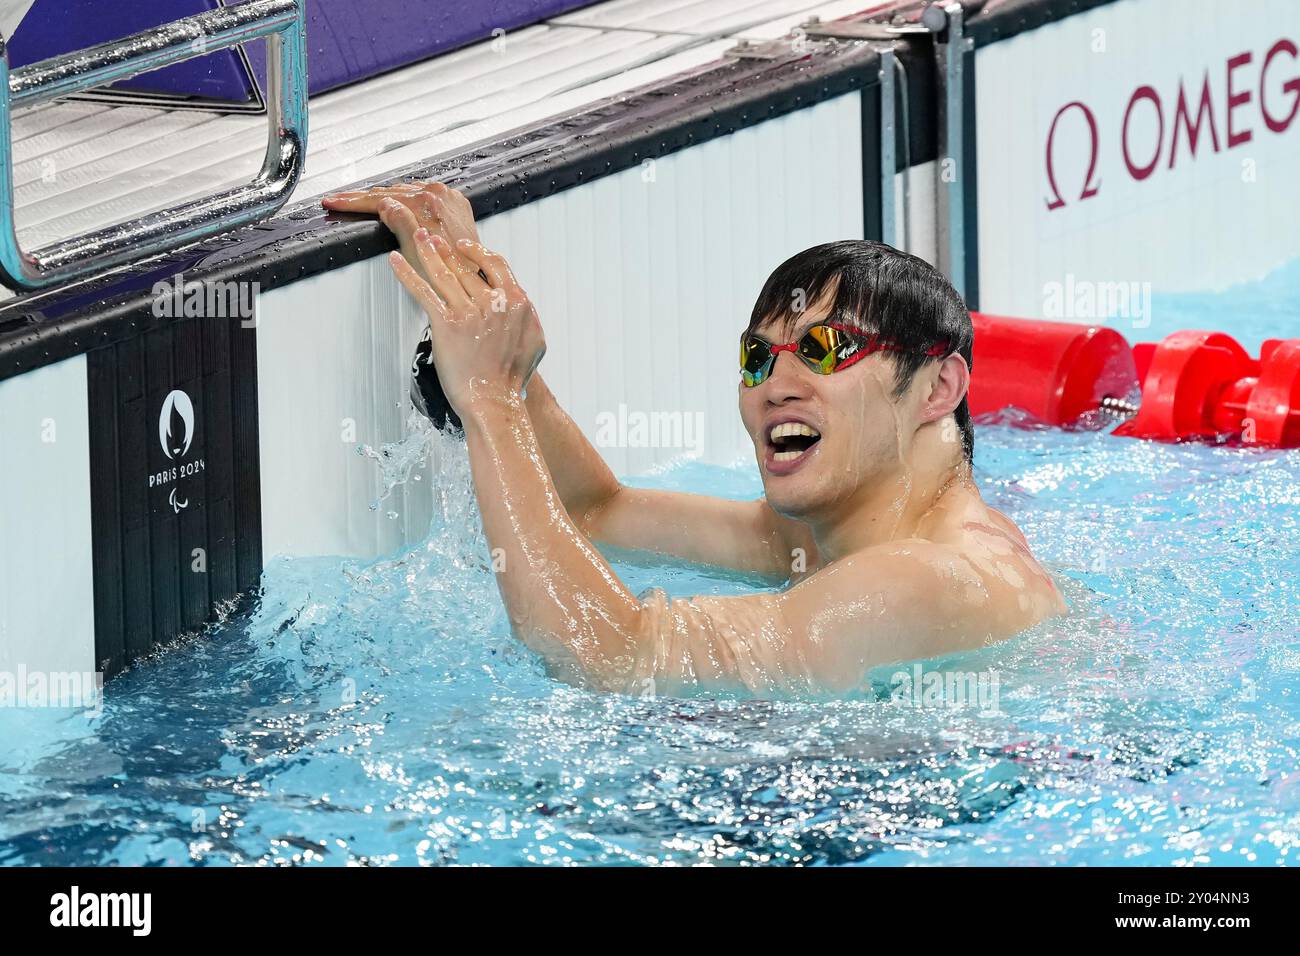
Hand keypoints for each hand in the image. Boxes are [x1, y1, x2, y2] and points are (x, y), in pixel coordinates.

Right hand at [321, 180, 481, 286]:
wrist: (477, 276)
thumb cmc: (452, 270)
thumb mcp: (415, 250)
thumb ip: (398, 221)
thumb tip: (384, 205)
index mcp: (427, 203)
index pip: (379, 197)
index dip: (352, 201)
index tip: (334, 201)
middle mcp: (439, 195)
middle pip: (391, 192)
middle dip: (363, 197)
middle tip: (339, 200)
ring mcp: (448, 197)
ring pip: (406, 191)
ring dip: (384, 197)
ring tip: (360, 201)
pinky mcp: (454, 203)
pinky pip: (423, 194)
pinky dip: (406, 199)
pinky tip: (395, 204)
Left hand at [388, 230, 545, 417]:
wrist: (494, 400)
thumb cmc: (512, 378)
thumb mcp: (536, 341)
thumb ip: (527, 317)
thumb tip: (520, 306)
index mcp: (518, 302)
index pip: (495, 264)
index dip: (477, 252)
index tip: (465, 246)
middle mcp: (494, 302)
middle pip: (465, 267)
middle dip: (447, 248)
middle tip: (433, 235)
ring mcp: (469, 311)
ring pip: (444, 272)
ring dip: (428, 251)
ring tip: (419, 237)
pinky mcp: (446, 323)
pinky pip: (423, 291)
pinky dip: (406, 274)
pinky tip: (394, 261)